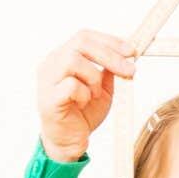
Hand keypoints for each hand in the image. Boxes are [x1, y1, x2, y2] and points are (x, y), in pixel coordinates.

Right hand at [36, 29, 137, 162]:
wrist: (70, 141)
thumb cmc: (83, 112)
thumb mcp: (103, 87)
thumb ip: (110, 70)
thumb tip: (126, 54)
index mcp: (62, 56)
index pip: (84, 36)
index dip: (109, 41)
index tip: (131, 51)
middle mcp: (51, 64)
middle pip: (80, 43)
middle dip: (110, 55)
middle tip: (129, 70)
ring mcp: (47, 80)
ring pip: (73, 61)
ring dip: (94, 77)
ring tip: (95, 94)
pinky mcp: (48, 98)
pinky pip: (70, 85)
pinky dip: (84, 94)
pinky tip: (83, 103)